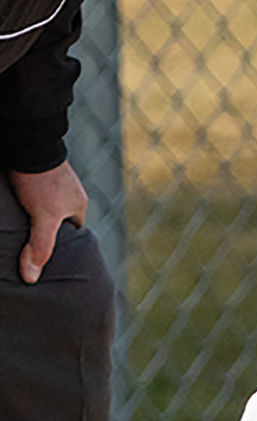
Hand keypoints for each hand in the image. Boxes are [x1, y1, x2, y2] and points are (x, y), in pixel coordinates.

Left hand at [7, 162, 87, 283]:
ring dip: (32, 211)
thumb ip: (40, 247)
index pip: (72, 232)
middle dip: (44, 228)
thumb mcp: (43, 218)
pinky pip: (31, 189)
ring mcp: (52, 179)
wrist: (28, 141)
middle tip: (27, 239)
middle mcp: (70, 191)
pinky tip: (12, 199)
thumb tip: (31, 279)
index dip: (60, 244)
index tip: (43, 252)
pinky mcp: (34, 169)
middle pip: (57, 218)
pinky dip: (23, 196)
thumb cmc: (41, 180)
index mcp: (79, 204)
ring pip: (43, 203)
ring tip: (16, 220)